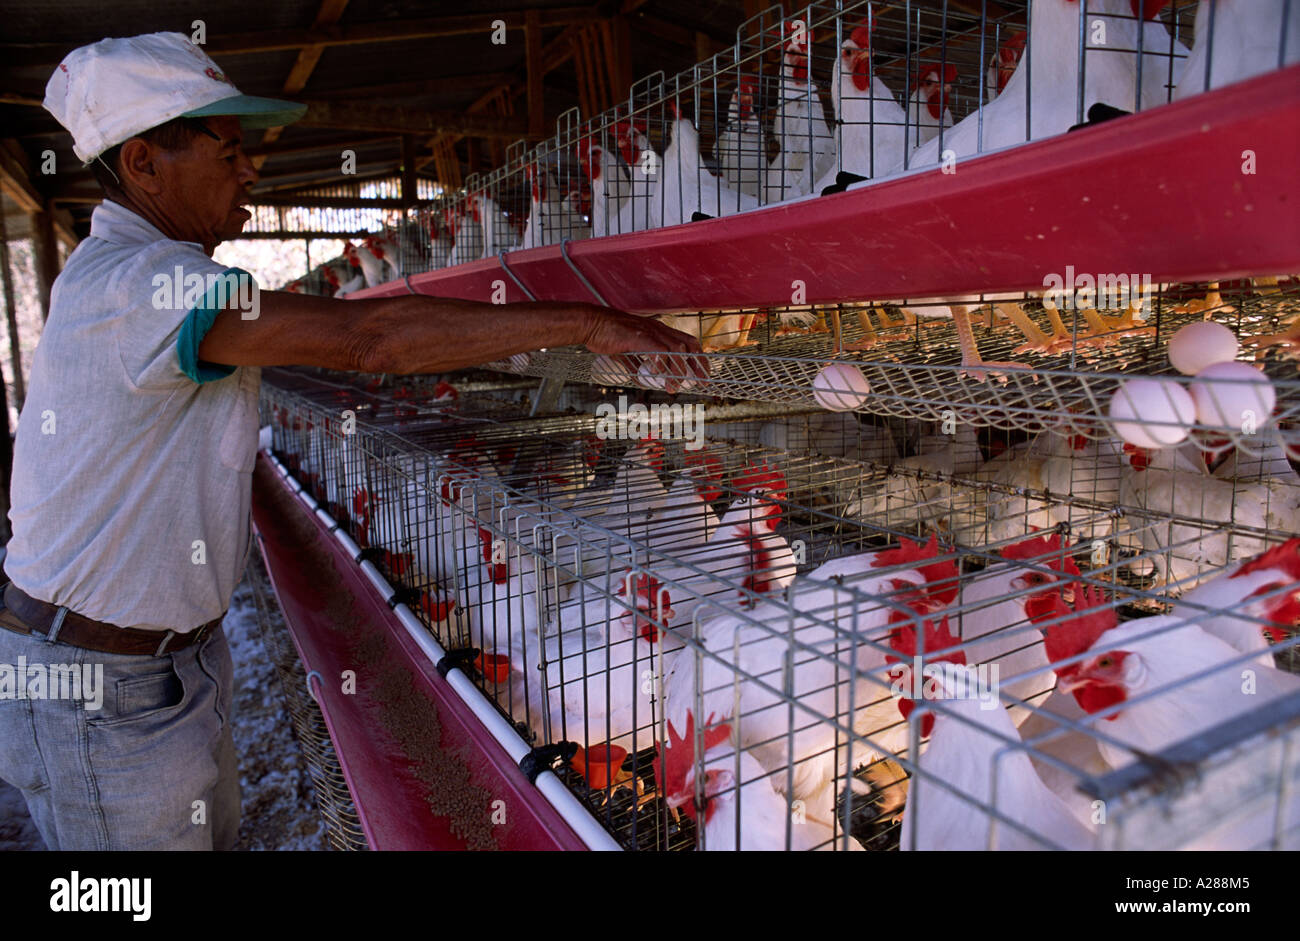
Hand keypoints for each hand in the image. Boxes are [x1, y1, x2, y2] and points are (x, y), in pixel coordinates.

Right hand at [581, 307, 707, 392]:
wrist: (591, 324)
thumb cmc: (606, 336)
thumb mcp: (625, 354)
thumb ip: (635, 366)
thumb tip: (641, 381)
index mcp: (658, 331)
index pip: (688, 342)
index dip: (698, 358)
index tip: (701, 375)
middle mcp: (659, 329)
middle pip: (690, 344)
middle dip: (699, 365)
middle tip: (700, 383)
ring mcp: (650, 331)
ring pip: (677, 349)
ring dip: (678, 371)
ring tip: (672, 387)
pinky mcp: (640, 336)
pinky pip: (660, 350)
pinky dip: (662, 364)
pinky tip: (655, 374)